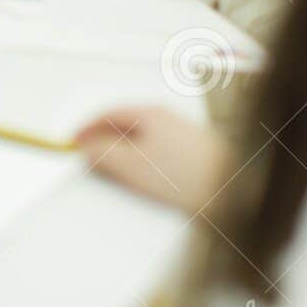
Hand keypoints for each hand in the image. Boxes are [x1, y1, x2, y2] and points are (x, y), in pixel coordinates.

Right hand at [73, 106, 235, 216]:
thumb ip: (104, 154)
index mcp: (150, 113)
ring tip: (112, 171)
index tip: (73, 142)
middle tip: (89, 157)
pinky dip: (140, 159)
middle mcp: (167, 118)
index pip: (108, 113)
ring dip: (122, 151)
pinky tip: (140, 178)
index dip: (87, 128)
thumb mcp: (132, 166)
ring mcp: (181, 135)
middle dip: (103, 140)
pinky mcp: (192, 153)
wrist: (232, 193)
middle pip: (125, 124)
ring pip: (141, 139)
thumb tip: (88, 148)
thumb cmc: (185, 176)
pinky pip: (155, 151)